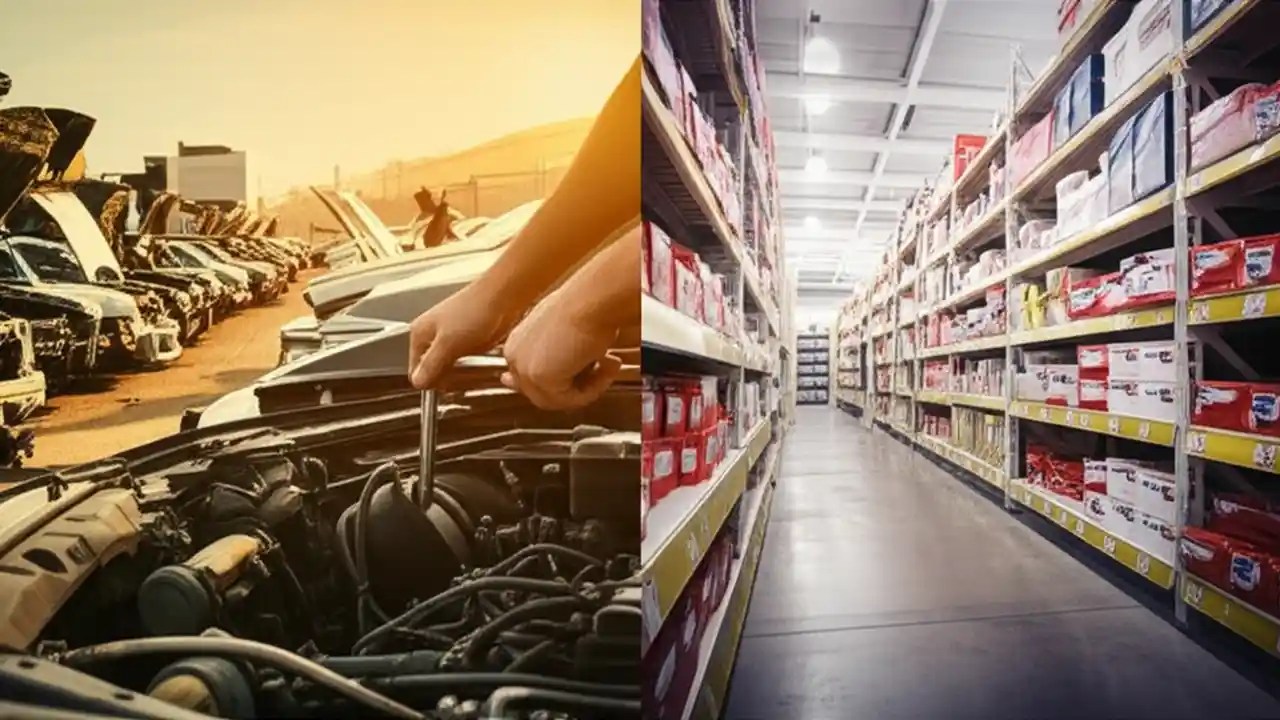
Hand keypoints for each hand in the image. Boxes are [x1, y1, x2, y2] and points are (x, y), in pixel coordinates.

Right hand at [408, 281, 520, 389]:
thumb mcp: (448, 343)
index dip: (431, 382)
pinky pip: (464, 360)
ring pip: (449, 367)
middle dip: (447, 378)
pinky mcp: (468, 338)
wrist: (503, 295)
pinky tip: (480, 365)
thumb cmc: (475, 310)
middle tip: (463, 380)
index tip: (447, 386)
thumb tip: (417, 382)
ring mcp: (450, 336)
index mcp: (420, 333)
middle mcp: (432, 334)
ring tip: (473, 372)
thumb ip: (431, 364)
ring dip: (461, 374)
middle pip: (432, 370)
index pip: (416, 371)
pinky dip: (471, 366)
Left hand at [500, 287, 621, 409]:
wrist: (592, 297)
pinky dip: (594, 388)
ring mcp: (523, 369)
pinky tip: (607, 365)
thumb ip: (561, 360)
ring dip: (590, 387)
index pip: (532, 383)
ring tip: (609, 364)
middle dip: (578, 387)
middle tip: (604, 370)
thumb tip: (568, 376)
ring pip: (560, 401)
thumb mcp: (568, 337)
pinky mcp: (539, 378)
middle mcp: (514, 357)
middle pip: (546, 395)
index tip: (582, 385)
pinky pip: (572, 400)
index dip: (561, 386)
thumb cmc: (585, 307)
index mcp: (516, 345)